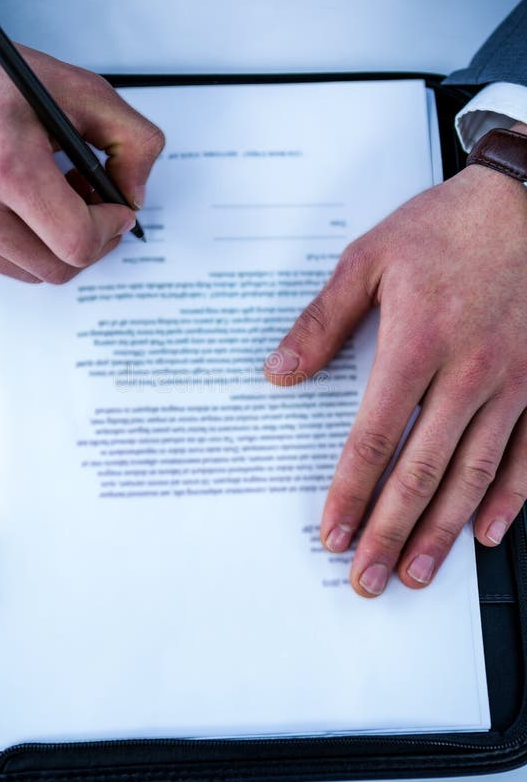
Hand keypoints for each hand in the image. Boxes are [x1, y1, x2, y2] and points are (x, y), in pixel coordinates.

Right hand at [0, 20, 164, 281]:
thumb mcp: (78, 90)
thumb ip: (132, 141)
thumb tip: (136, 195)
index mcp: (4, 164)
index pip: (77, 243)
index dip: (109, 229)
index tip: (117, 210)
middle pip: (57, 268)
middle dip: (87, 240)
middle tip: (91, 204)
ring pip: (28, 271)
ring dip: (52, 243)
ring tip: (50, 195)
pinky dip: (18, 241)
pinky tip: (17, 200)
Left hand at [264, 155, 526, 596]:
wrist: (523, 202)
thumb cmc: (444, 228)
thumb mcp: (369, 259)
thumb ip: (322, 321)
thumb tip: (279, 372)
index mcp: (416, 343)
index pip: (374, 437)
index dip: (351, 492)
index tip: (333, 533)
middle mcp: (466, 373)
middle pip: (423, 470)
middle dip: (391, 531)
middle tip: (369, 578)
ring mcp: (511, 382)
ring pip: (474, 474)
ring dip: (443, 531)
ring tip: (417, 572)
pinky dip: (510, 498)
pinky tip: (488, 533)